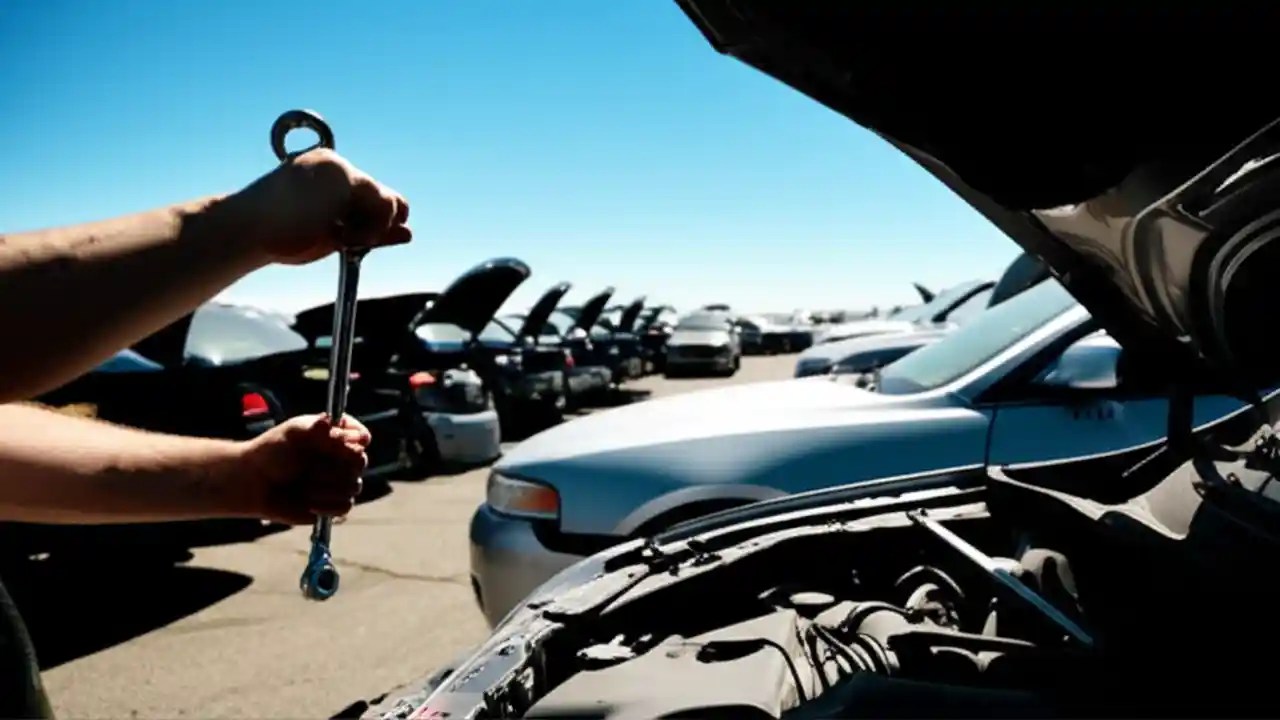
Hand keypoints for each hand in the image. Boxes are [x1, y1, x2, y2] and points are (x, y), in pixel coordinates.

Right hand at [228, 148, 411, 265]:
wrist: (246, 230)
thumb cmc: (277, 236)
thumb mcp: (331, 236)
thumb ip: (370, 233)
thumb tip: (410, 232)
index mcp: (323, 174)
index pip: (366, 195)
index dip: (370, 222)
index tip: (349, 240)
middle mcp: (334, 165)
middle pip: (384, 198)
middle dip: (376, 225)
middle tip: (344, 240)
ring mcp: (341, 169)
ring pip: (389, 202)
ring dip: (375, 229)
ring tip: (340, 238)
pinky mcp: (346, 177)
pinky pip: (386, 207)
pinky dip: (375, 228)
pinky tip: (344, 235)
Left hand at [235, 414, 370, 524]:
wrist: (254, 483)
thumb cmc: (272, 452)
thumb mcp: (292, 433)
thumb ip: (316, 428)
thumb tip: (333, 422)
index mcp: (337, 436)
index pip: (362, 437)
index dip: (355, 441)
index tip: (337, 442)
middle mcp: (343, 458)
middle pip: (360, 463)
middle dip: (332, 467)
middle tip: (309, 467)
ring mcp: (340, 482)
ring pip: (353, 486)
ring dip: (325, 488)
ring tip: (302, 485)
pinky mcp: (334, 505)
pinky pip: (345, 506)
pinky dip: (326, 506)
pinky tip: (307, 502)